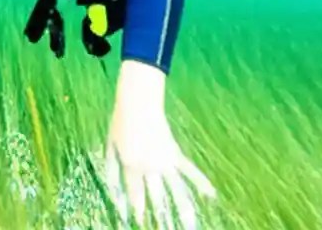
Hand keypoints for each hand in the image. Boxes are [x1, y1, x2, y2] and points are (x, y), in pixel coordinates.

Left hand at [104, 61, 215, 228]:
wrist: (137, 104)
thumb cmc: (120, 125)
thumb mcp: (109, 148)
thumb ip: (112, 172)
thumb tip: (114, 193)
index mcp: (132, 165)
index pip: (135, 193)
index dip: (137, 209)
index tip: (139, 222)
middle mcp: (150, 167)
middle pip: (156, 196)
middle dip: (159, 215)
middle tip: (162, 228)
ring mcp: (164, 161)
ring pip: (176, 189)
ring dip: (183, 209)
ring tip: (190, 225)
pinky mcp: (175, 153)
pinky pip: (189, 171)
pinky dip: (201, 182)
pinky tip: (211, 195)